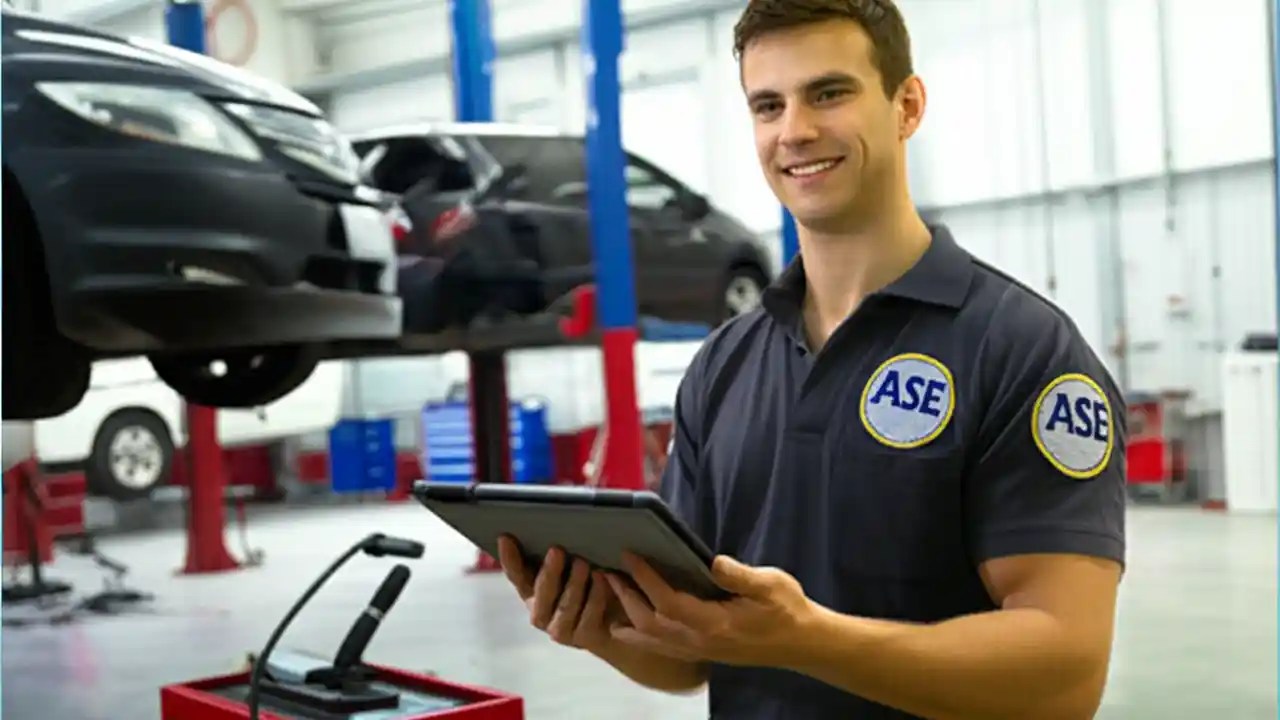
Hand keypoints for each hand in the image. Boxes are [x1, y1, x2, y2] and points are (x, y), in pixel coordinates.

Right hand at [496, 535, 621, 653]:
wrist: (622, 615)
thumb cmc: (593, 582)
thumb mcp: (574, 565)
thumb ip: (557, 554)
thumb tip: (550, 526)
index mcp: (533, 593)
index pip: (516, 576)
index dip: (509, 559)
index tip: (506, 537)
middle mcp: (542, 614)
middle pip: (540, 593)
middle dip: (548, 572)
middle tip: (557, 550)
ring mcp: (561, 630)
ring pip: (564, 608)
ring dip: (573, 585)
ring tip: (585, 564)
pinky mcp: (584, 639)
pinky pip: (588, 618)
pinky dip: (595, 597)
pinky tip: (602, 579)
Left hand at [605, 552, 813, 667]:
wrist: (802, 643)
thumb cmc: (788, 610)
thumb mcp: (770, 585)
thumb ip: (740, 575)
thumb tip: (713, 561)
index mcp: (715, 623)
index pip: (669, 601)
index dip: (646, 578)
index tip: (629, 556)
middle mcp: (702, 642)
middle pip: (651, 622)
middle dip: (627, 595)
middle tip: (607, 571)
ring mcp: (701, 651)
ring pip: (653, 639)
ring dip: (628, 616)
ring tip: (609, 594)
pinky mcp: (703, 653)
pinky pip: (663, 649)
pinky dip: (641, 638)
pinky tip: (628, 628)